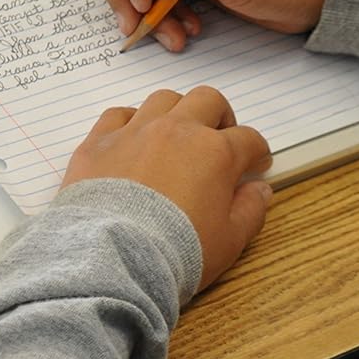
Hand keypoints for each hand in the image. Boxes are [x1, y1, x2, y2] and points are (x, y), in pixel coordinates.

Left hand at [63, 86, 273, 290]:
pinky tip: (133, 139)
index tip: (256, 164)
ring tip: (176, 135)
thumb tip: (259, 190)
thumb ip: (250, 210)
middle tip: (219, 138)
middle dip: (220, 116)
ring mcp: (135, 132)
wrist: (113, 259)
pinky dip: (130, 122)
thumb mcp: (228, 241)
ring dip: (176, 112)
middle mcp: (176, 131)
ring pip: (163, 100)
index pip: (248, 139)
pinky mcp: (98, 143)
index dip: (257, 151)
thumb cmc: (176, 252)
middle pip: (207, 101)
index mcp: (214, 153)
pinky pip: (117, 115)